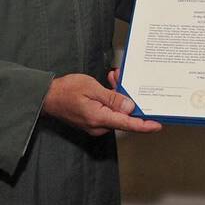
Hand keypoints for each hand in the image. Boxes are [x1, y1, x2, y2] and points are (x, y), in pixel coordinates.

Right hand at [42, 72, 161, 135]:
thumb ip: (113, 98)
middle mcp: (98, 126)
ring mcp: (95, 125)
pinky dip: (110, 99)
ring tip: (113, 78)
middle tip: (122, 79)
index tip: (157, 124)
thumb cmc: (65, 90)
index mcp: (99, 118)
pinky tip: (108, 85)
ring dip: (118, 96)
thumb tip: (130, 107)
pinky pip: (108, 111)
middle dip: (127, 98)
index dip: (144, 125)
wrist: (46, 97)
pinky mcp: (93, 121)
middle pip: (123, 115)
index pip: (127, 124)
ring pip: (116, 111)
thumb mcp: (91, 88)